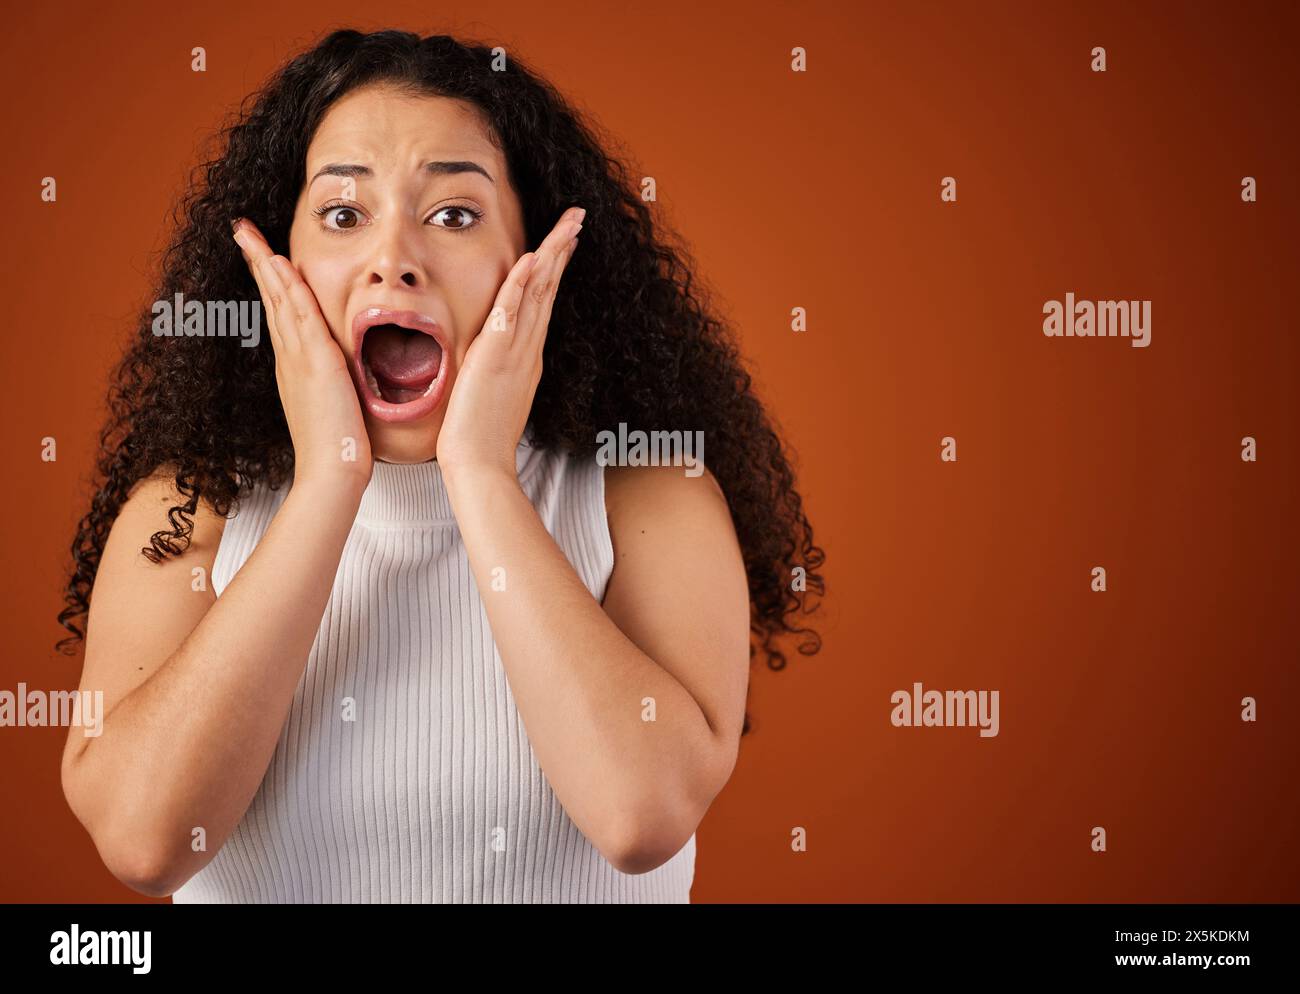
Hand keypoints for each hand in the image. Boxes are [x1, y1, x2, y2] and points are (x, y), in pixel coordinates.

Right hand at [232, 218, 372, 492]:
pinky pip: (301, 316)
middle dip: (258, 261)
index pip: (280, 313)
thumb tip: (335, 373)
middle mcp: (290, 357)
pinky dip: (291, 289)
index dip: (270, 282)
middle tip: (241, 230)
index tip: (262, 255)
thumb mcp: (330, 404)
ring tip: (250, 234)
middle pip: (271, 299)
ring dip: (266, 263)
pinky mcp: (317, 363)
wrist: (332, 472)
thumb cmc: (336, 447)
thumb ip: (329, 383)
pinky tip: (281, 264)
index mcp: (295, 366)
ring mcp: (299, 358)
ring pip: (280, 301)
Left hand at [435, 206, 583, 480]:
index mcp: (526, 357)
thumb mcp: (493, 395)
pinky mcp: (497, 357)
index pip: (543, 303)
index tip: (563, 242)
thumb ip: (497, 370)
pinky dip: (522, 284)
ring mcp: (516, 352)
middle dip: (563, 250)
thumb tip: (493, 357)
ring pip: (538, 294)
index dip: (554, 268)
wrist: (479, 464)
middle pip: (549, 289)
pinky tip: (531, 259)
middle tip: (577, 217)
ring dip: (552, 255)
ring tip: (567, 225)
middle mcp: (528, 350)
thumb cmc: (480, 438)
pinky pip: (511, 312)